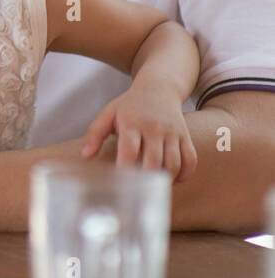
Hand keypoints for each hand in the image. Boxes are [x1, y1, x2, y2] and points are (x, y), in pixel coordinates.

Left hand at [81, 83, 198, 182]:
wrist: (158, 89)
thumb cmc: (129, 106)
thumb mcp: (108, 114)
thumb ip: (95, 134)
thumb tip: (85, 156)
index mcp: (132, 123)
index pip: (129, 148)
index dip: (125, 166)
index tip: (120, 181)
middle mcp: (154, 128)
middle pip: (154, 160)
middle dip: (146, 178)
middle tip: (138, 189)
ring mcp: (172, 133)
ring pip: (174, 163)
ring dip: (165, 179)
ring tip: (153, 187)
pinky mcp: (185, 136)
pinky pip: (191, 159)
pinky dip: (185, 174)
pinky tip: (172, 180)